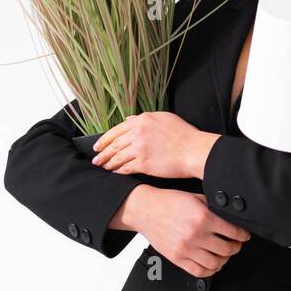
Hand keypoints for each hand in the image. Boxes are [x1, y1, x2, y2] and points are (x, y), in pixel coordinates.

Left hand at [91, 111, 219, 179]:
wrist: (195, 150)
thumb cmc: (184, 134)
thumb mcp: (165, 118)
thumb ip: (145, 119)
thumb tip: (129, 119)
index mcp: (142, 120)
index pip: (116, 130)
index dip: (104, 139)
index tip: (98, 145)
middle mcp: (138, 133)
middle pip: (113, 144)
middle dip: (102, 153)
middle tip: (96, 159)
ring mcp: (140, 149)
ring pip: (117, 157)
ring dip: (108, 163)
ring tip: (103, 167)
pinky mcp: (144, 164)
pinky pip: (125, 168)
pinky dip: (118, 171)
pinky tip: (115, 172)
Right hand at [121, 186, 250, 278]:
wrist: (146, 210)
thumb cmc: (171, 202)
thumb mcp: (197, 197)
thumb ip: (215, 208)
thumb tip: (233, 216)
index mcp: (203, 217)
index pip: (234, 232)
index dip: (243, 235)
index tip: (244, 235)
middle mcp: (196, 234)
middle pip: (227, 249)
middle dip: (236, 247)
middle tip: (236, 244)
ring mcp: (185, 249)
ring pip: (215, 263)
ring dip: (224, 260)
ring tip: (224, 254)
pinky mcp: (176, 258)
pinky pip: (199, 271)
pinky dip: (210, 270)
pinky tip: (212, 263)